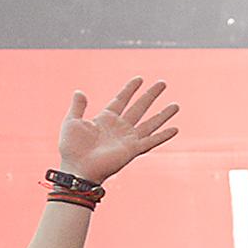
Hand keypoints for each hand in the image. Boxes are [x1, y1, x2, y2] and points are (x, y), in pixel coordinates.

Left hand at [57, 77, 179, 185]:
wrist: (78, 168)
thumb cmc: (72, 148)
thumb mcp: (72, 121)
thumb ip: (78, 106)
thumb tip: (79, 91)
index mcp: (106, 119)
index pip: (121, 99)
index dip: (130, 89)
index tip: (139, 78)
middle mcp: (120, 127)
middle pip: (140, 107)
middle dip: (151, 95)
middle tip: (162, 83)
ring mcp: (128, 139)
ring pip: (150, 123)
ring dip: (163, 114)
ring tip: (176, 105)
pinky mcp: (132, 150)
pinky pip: (151, 141)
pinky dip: (164, 135)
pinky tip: (175, 129)